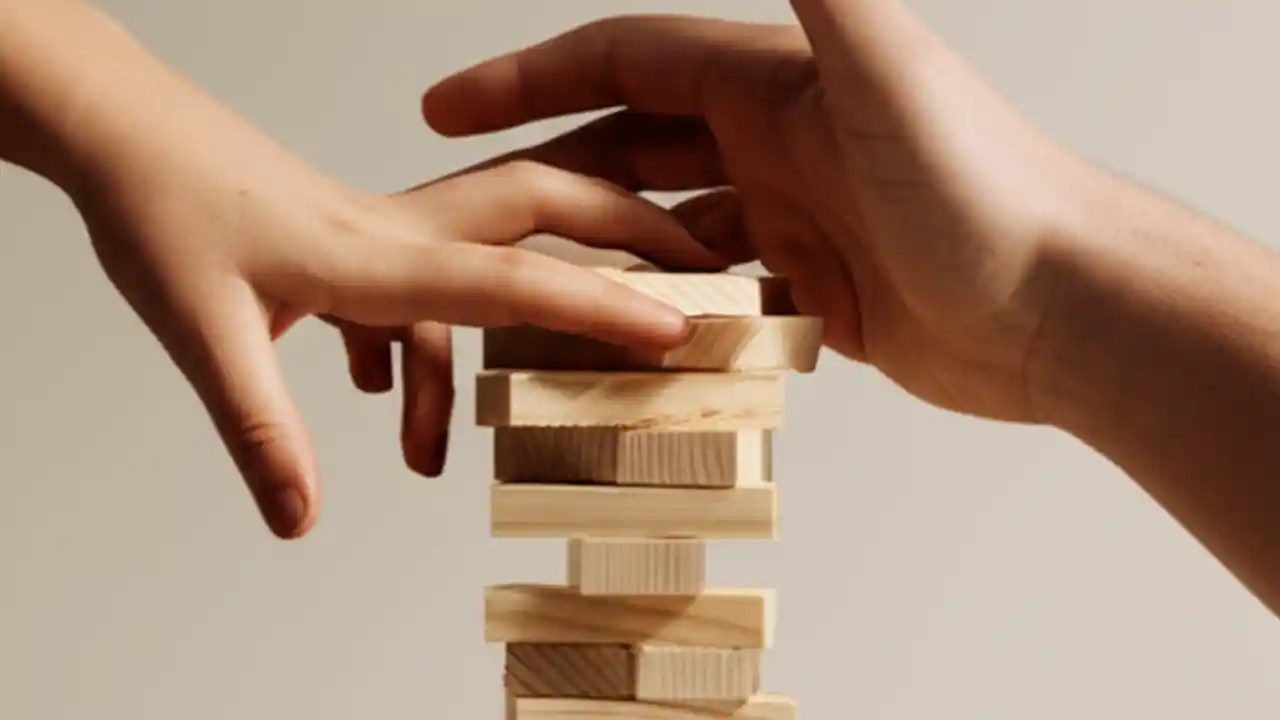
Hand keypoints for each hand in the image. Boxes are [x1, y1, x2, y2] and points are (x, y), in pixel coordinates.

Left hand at [67, 70, 718, 539]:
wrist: (117, 136)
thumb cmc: (159, 209)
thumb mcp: (204, 332)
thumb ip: (261, 428)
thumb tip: (300, 520)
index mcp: (379, 254)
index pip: (516, 280)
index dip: (604, 305)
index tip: (680, 328)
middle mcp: (400, 232)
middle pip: (544, 209)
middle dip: (628, 229)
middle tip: (692, 268)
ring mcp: (381, 231)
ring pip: (486, 259)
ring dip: (500, 329)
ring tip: (439, 444)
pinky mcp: (352, 243)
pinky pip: (418, 289)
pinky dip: (417, 347)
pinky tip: (372, 388)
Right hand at [422, 1, 1093, 422]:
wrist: (1062, 306)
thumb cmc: (986, 187)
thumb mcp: (882, 66)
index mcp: (771, 83)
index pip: (625, 60)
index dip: (531, 77)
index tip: (448, 107)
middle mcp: (774, 143)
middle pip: (627, 149)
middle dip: (542, 172)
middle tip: (460, 214)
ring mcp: (792, 220)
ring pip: (661, 231)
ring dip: (596, 251)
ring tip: (520, 287)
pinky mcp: (814, 292)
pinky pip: (712, 297)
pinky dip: (662, 310)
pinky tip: (619, 336)